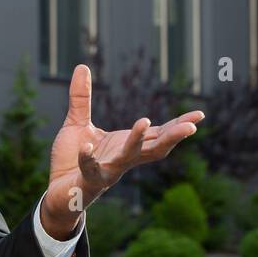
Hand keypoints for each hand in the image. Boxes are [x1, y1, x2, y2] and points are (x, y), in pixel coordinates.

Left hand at [39, 64, 204, 238]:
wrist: (58, 190)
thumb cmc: (72, 158)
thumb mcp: (78, 123)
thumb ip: (81, 97)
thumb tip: (82, 66)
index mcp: (126, 145)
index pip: (158, 135)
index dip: (178, 125)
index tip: (199, 115)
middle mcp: (123, 159)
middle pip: (154, 148)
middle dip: (172, 136)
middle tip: (191, 126)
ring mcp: (108, 171)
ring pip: (128, 157)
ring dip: (136, 140)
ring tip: (145, 121)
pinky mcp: (89, 181)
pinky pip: (90, 169)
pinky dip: (88, 158)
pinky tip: (86, 147)